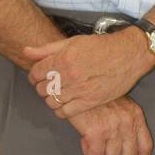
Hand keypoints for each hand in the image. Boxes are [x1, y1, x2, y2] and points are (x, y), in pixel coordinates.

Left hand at [25, 28, 154, 117]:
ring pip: (52, 102)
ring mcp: (80, 90)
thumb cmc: (101, 47)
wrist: (128, 55)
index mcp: (63, 58)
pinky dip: (61, 111)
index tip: (40, 77)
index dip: (34, 76)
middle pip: (42, 89)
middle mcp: (69, 75)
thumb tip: (26, 51)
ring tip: (58, 94)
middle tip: (50, 86)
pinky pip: (66, 112)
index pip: (35, 74)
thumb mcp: (73, 42)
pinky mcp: (90, 101)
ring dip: (51, 100)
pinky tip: (66, 104)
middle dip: (42, 88)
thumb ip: (47, 49)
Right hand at [67, 96, 153, 154]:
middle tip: (104, 146)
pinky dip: (89, 150)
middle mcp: (127, 123)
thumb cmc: (97, 96)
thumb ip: (127, 122)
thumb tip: (125, 145)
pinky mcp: (97, 132)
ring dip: (101, 153)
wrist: (78, 85)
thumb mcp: (120, 105)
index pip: (145, 145)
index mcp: (135, 116)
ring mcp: (113, 128)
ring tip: (93, 139)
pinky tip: (84, 138)